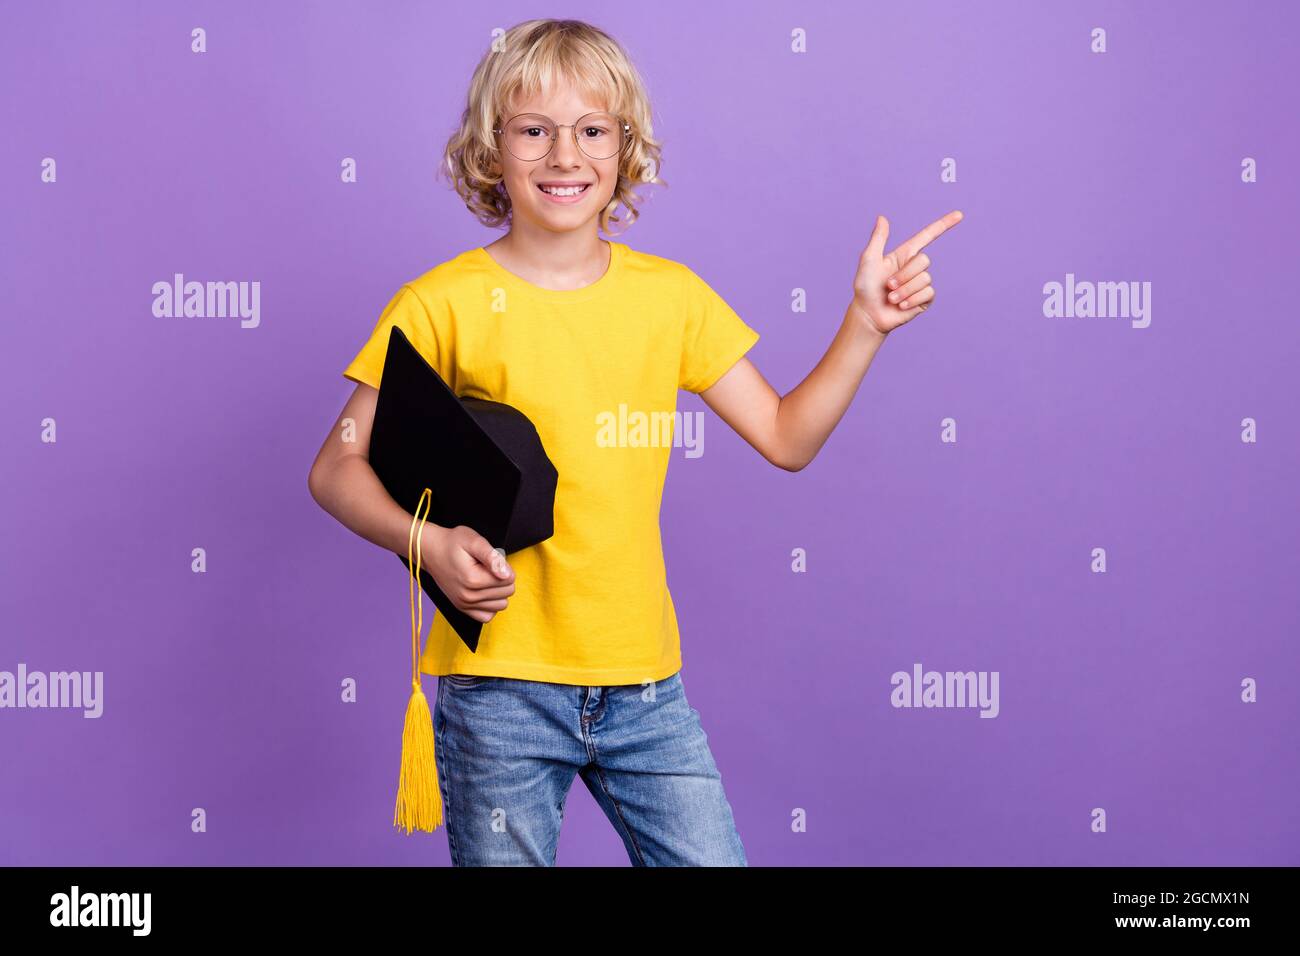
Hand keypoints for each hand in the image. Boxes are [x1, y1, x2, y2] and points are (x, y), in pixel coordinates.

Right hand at [419, 524, 514, 622]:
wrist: (431, 551)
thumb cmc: (452, 543)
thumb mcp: (473, 541)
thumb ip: (492, 557)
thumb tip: (507, 574)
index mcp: (473, 580)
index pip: (510, 579)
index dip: (504, 566)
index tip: (490, 560)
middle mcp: (469, 597)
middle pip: (508, 592)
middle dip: (502, 578)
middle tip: (486, 567)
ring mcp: (465, 605)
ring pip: (502, 604)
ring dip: (498, 591)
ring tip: (484, 577)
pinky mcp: (463, 609)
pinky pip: (488, 616)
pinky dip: (490, 605)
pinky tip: (484, 592)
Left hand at [851, 210, 963, 335]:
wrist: (868, 314)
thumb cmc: (865, 287)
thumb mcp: (869, 260)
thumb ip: (878, 239)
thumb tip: (882, 217)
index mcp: (904, 255)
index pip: (927, 236)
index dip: (943, 225)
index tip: (959, 214)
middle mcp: (914, 267)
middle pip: (924, 261)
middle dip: (904, 275)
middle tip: (888, 286)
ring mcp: (920, 284)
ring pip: (925, 279)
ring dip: (904, 290)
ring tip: (891, 298)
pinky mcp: (925, 299)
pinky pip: (928, 293)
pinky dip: (912, 300)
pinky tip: (901, 306)